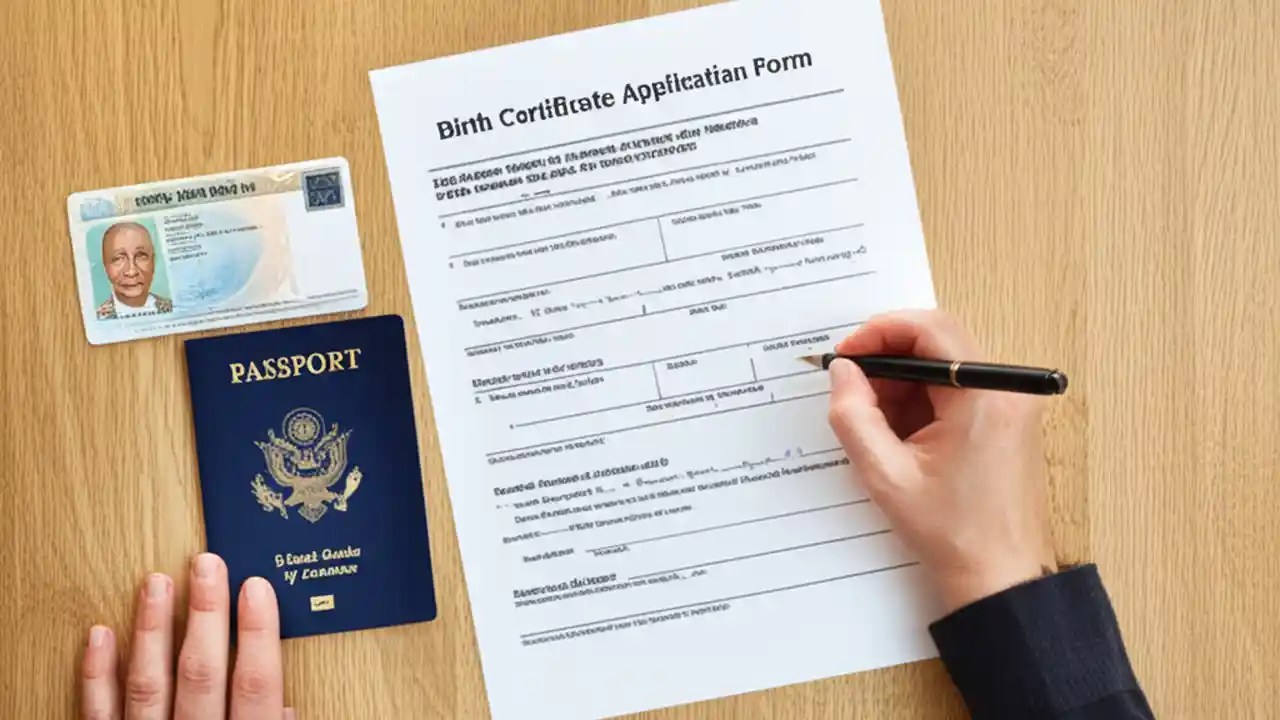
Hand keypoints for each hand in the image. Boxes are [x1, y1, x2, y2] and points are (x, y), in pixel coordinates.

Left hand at [81, 554, 291, 719]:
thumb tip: (286, 709)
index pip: (255, 683)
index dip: (258, 633)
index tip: (256, 589)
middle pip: (201, 672)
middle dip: (205, 613)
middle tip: (206, 566)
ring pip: (149, 683)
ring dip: (152, 630)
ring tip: (156, 584)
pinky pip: (100, 713)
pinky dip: (97, 675)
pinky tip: (101, 635)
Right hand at [826, 310, 1056, 614]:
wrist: (999, 577)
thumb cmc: (952, 534)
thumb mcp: (886, 475)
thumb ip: (855, 416)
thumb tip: (842, 372)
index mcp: (985, 396)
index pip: (930, 329)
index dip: (879, 332)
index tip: (846, 355)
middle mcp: (1007, 390)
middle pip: (938, 342)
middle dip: (887, 360)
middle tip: (851, 388)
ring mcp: (1011, 404)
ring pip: (944, 366)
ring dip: (902, 383)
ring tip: (873, 422)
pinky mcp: (1006, 420)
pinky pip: (956, 389)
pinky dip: (921, 400)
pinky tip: (899, 434)